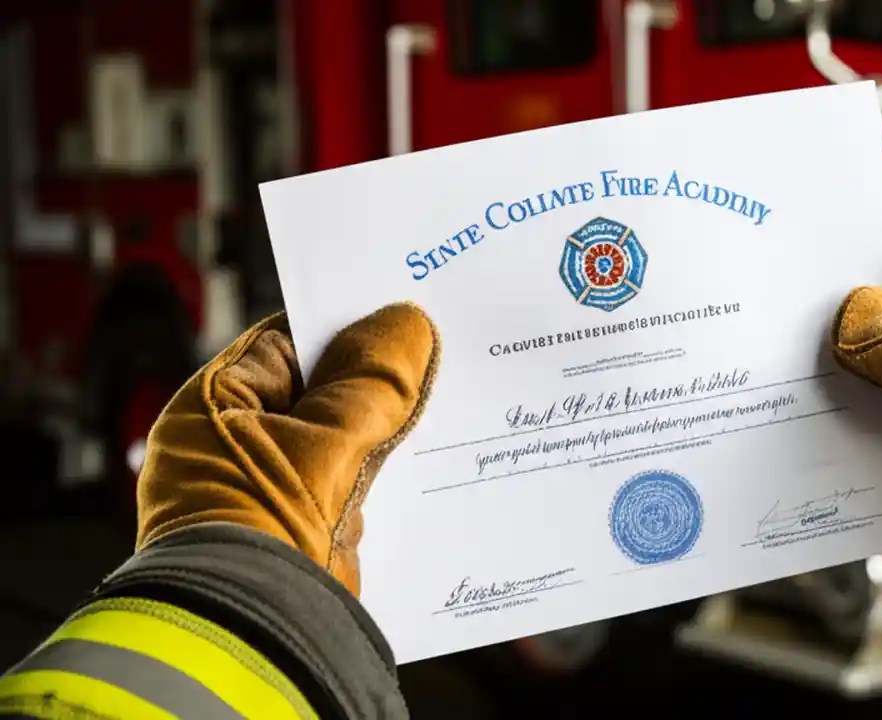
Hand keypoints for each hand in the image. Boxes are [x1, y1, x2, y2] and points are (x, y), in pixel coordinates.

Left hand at [135, 302, 438, 594]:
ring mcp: (262, 494)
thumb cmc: (269, 525)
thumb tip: (408, 325)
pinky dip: (380, 480)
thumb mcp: (329, 439)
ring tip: (443, 409)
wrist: (253, 635)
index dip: (344, 324)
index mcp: (213, 409)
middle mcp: (230, 448)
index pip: (285, 343)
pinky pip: (345, 489)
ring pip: (336, 443)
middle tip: (435, 357)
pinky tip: (425, 469)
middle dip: (373, 382)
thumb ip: (373, 378)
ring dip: (382, 433)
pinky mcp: (294, 534)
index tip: (402, 311)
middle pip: (316, 392)